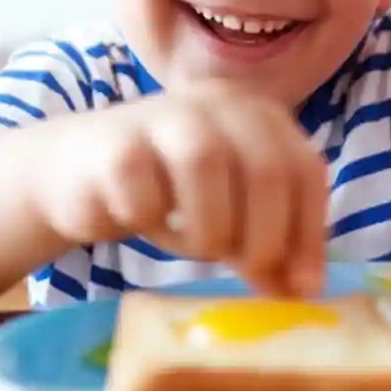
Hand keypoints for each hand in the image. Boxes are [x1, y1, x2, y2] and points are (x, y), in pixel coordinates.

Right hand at [33, 82, 329, 296]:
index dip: (309, 232)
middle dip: (266, 236)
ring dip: (210, 227)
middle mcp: (218, 102)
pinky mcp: (115, 144)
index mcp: (259, 113)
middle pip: (265, 168)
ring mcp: (164, 115)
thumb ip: (272, 240)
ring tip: (198, 246)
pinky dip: (155, 224)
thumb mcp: (233, 212)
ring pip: (206, 166)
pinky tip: (148, 223)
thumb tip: (306, 288)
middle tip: (251, 275)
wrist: (80, 171)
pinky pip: (146, 194)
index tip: (302, 287)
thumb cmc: (170, 191)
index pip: (305, 170)